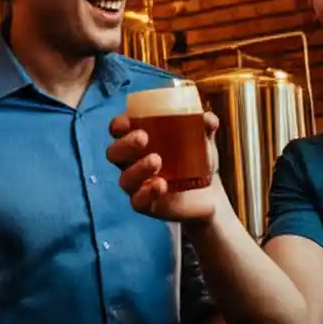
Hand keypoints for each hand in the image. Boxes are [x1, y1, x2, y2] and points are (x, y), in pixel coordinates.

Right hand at [106, 111, 226, 223]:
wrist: (208, 193)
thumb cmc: (196, 159)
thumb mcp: (203, 142)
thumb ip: (206, 128)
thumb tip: (208, 119)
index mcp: (139, 142)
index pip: (118, 131)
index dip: (118, 125)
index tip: (127, 122)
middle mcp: (132, 163)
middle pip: (114, 153)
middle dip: (124, 145)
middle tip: (143, 137)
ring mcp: (137, 185)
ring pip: (125, 179)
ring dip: (138, 168)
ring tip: (157, 161)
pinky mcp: (146, 204)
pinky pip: (138, 201)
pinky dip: (146, 193)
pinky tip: (161, 185)